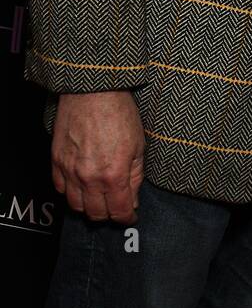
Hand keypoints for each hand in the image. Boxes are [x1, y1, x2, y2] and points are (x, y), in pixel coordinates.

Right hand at [51, 91, 145, 223]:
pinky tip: (81, 185)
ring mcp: (70, 170)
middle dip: (109, 214)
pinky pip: (60, 188)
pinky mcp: (56, 161)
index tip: (130, 215)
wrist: (93, 91)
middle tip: (115, 206)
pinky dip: (70, 192)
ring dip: (88, 206)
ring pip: (76, 205)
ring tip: (98, 198)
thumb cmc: (119, 112)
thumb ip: (136, 176)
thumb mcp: (139, 145)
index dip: (127, 217)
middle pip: (96, 213)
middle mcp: (89, 177)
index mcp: (114, 174)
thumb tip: (133, 198)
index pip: (119, 212)